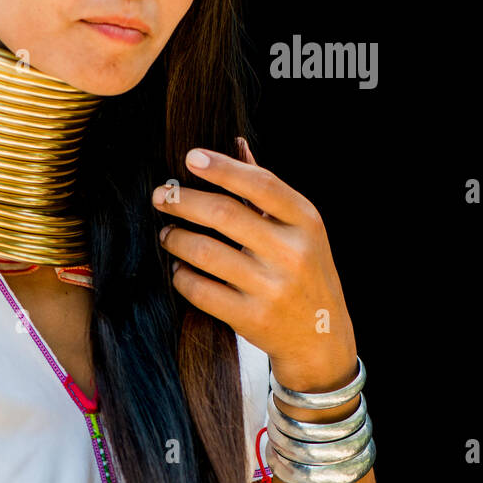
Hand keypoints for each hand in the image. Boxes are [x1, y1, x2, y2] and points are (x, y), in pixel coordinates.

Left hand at [153, 138, 358, 392]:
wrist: (321, 339)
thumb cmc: (306, 272)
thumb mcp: (301, 229)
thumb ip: (267, 190)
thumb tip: (236, 144)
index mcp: (306, 222)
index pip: (260, 184)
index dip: (222, 168)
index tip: (189, 158)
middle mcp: (292, 253)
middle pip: (224, 214)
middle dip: (182, 201)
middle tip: (160, 196)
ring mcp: (272, 288)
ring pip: (204, 252)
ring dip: (175, 238)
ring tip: (168, 234)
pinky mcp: (251, 318)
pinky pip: (200, 290)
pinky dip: (182, 275)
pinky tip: (180, 268)